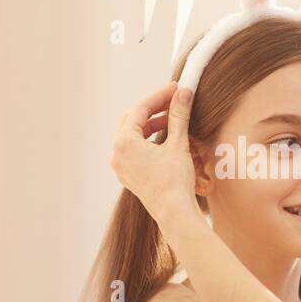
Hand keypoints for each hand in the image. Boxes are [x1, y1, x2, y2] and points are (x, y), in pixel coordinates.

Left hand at [111, 82, 200, 227]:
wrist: (174, 212)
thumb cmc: (174, 180)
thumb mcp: (178, 143)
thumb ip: (178, 115)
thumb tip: (183, 93)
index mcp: (124, 142)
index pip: (140, 109)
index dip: (159, 97)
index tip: (175, 89)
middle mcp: (117, 153)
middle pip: (131, 120)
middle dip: (152, 110)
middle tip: (172, 103)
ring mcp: (121, 166)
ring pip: (132, 136)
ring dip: (150, 126)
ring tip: (172, 121)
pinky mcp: (128, 176)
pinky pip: (133, 151)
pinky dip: (147, 141)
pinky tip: (165, 140)